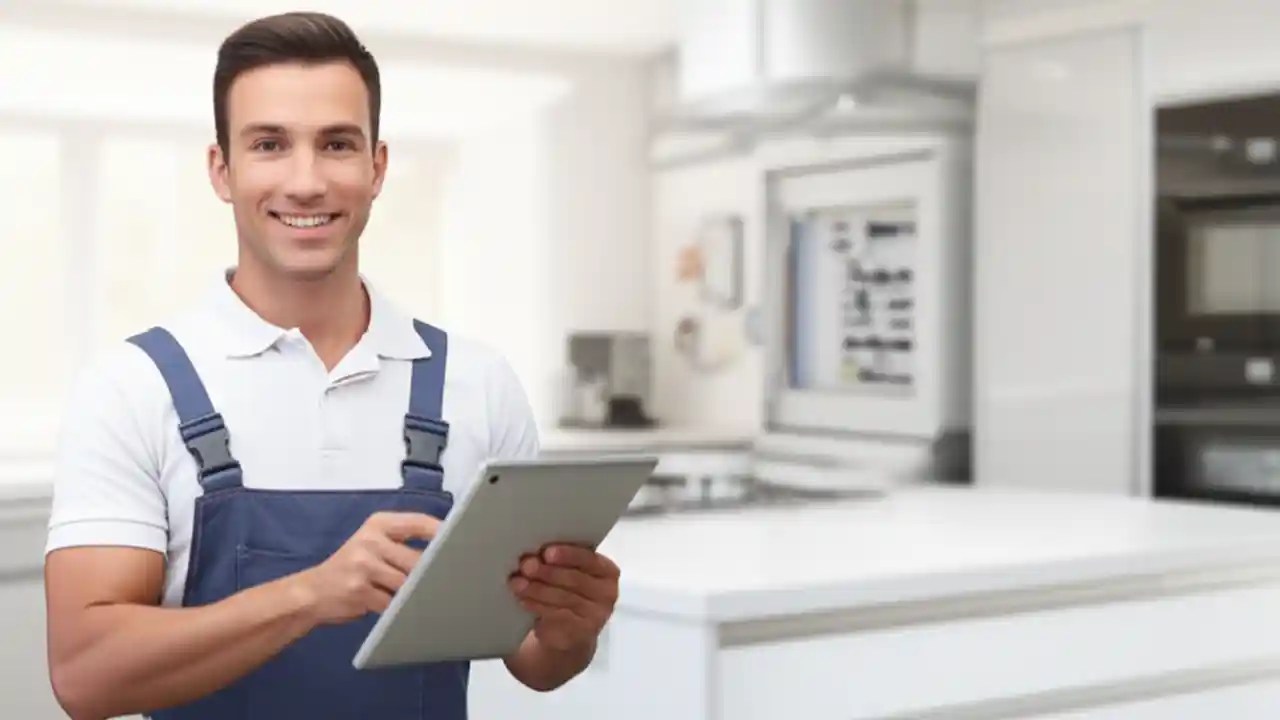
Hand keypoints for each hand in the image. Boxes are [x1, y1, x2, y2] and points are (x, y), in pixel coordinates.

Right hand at [294, 512, 440, 625]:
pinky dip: (398, 610)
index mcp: (378, 524)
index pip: (419, 523)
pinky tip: (396, 610)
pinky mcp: (359, 592)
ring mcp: (364, 566)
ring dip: (414, 594)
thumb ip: (401, 543)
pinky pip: (392, 603)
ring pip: (407, 583)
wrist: (311, 593)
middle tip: (447, 582)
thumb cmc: (350, 569)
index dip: (443, 533)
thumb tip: (445, 551)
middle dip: (431, 574)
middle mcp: (370, 541)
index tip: (464, 543)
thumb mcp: (371, 544)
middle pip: (418, 559)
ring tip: (418, 598)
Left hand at [508, 545, 619, 652]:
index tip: (547, 552)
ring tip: (517, 583)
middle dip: (547, 571)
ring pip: (564, 598)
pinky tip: (524, 599)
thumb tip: (532, 557)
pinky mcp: (581, 632)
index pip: (589, 559)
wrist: (570, 630)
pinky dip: (537, 605)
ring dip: (537, 589)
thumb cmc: (568, 591)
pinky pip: (557, 616)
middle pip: (575, 579)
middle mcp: (607, 593)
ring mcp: (596, 615)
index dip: (568, 555)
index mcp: (607, 571)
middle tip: (526, 566)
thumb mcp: (568, 572)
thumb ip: (558, 562)